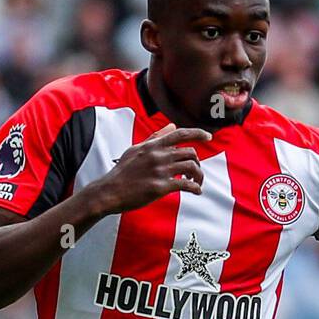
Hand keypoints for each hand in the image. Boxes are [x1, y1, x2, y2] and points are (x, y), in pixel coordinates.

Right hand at [91, 123, 210, 213]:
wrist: (109, 191)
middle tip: (194, 173)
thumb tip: (171, 126)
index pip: (180, 133)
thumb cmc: (123, 172)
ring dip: (198, 177)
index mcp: (153, 145)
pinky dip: (195, 189)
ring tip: (195, 183)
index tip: (209, 136)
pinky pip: (186, 185)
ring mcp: (160, 170)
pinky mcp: (160, 187)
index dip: (198, 133)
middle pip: (191, 153)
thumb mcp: (137, 149)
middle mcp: (158, 155)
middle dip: (197, 163)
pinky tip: (196, 192)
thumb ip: (155, 138)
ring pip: (192, 167)